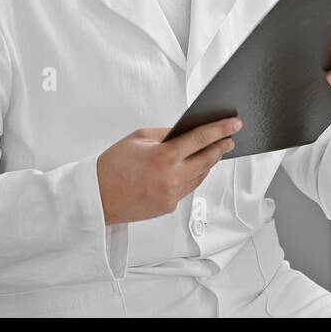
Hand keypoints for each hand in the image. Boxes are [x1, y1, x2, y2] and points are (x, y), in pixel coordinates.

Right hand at [96, 117, 240, 225]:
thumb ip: (166, 134)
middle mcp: (171, 178)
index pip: (201, 139)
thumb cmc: (112, 166)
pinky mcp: (168, 207)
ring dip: (208, 163)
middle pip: (207, 160)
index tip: (234, 124)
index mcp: (163, 157)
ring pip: (200, 176)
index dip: (221, 130)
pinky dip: (192, 177)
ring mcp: (171, 195)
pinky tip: (192, 168)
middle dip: (221, 147)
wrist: (96, 197)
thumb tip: (187, 132)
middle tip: (230, 139)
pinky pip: (187, 189)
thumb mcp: (138, 138)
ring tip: (213, 151)